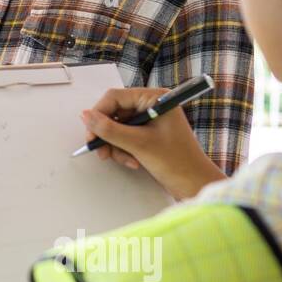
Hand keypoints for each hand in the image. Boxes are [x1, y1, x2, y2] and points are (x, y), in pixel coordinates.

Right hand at [79, 87, 225, 199]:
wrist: (195, 185)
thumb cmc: (179, 162)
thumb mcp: (138, 144)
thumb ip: (109, 129)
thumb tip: (86, 116)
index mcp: (156, 98)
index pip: (116, 97)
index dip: (99, 113)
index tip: (91, 131)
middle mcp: (153, 105)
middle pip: (115, 113)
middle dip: (108, 134)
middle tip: (102, 150)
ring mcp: (151, 120)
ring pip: (117, 127)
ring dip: (116, 145)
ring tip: (126, 159)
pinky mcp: (149, 134)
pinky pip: (125, 137)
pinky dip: (124, 150)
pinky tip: (133, 161)